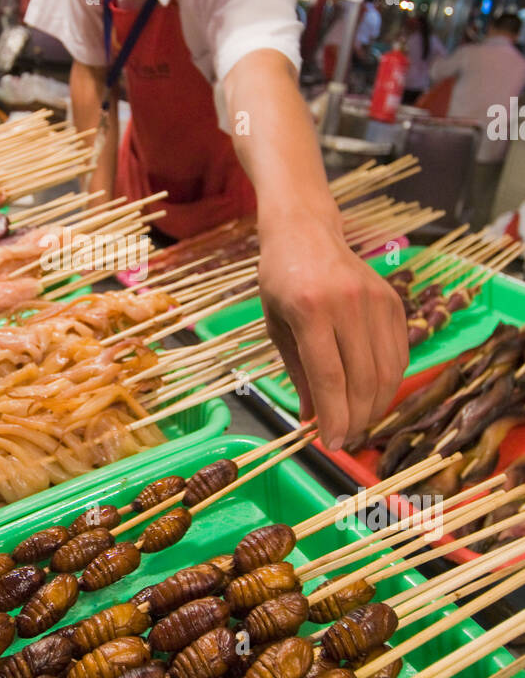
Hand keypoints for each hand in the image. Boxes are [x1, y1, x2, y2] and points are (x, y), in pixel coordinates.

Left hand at [258, 211, 408, 450]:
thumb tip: (312, 421)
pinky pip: (399, 354)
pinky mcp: (394, 302)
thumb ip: (298, 374)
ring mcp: (376, 301)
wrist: (305, 233)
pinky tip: (371, 394)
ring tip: (356, 421)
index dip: (334, 417)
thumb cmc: (281, 281)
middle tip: (342, 438)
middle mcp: (348, 304)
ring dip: (374, 406)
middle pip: (363, 380)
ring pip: (388, 372)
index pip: (330, 377)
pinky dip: (388, 382)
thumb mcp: (277, 327)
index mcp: (310, 310)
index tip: (330, 444)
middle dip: (355, 419)